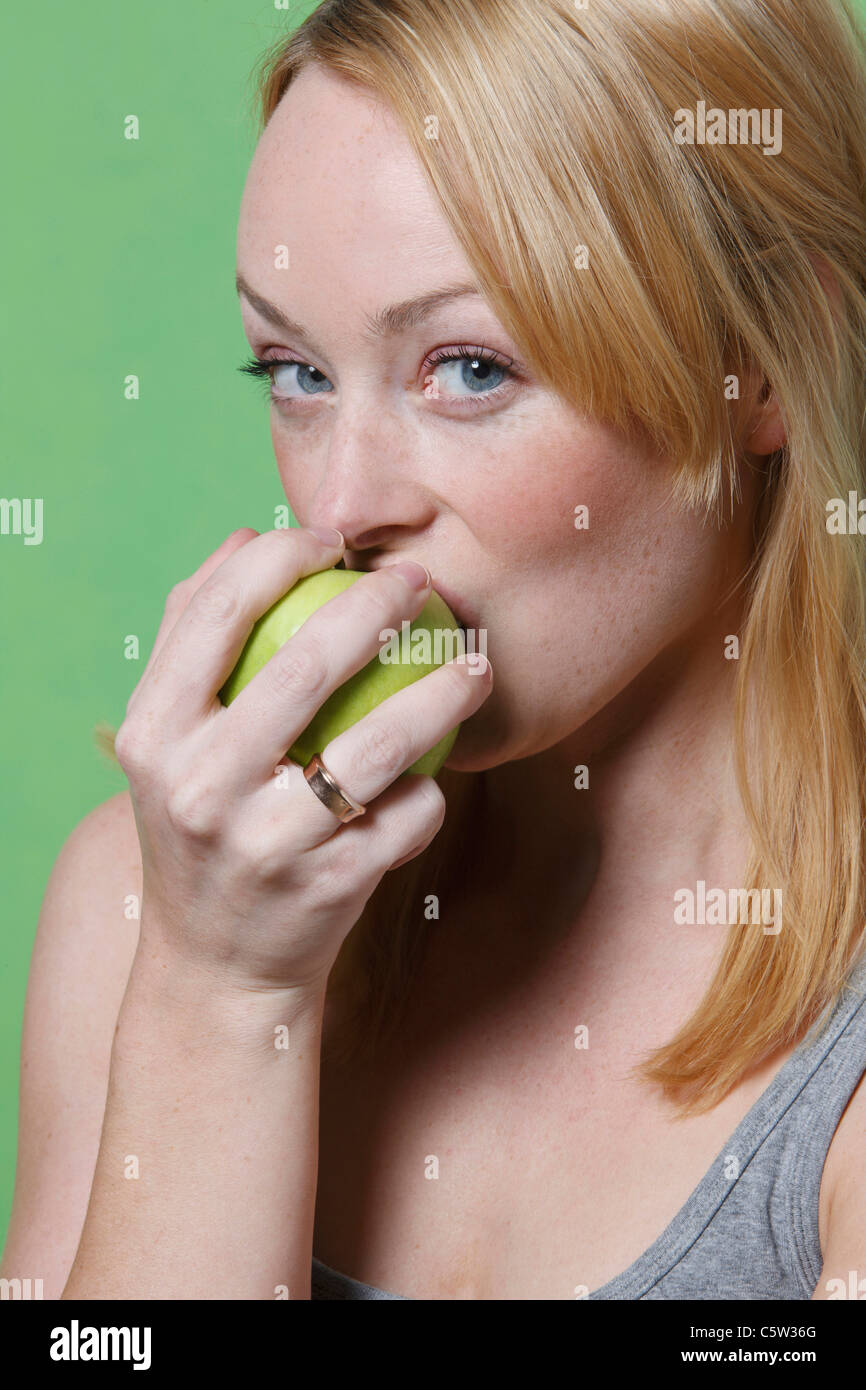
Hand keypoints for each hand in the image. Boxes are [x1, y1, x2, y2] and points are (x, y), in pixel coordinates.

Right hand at [114, 528, 492, 993]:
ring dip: (441, 692)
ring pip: (377, 746)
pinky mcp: (329, 888)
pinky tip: (435, 773)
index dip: (280, 557)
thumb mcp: (168, 744)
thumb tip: (246, 537)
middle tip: (420, 585)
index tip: (332, 542)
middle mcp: (199, 789)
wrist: (216, 966)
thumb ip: (193, 640)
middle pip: (303, 668)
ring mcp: (265, 844)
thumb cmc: (202, 826)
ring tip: (473, 665)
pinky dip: (429, 789)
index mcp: (151, 737)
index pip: (214, 614)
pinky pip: (406, 815)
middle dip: (377, 606)